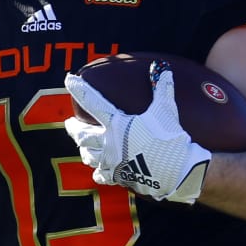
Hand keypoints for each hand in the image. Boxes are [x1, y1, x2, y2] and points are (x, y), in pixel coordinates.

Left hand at [63, 60, 210, 202]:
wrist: (177, 171)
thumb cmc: (170, 138)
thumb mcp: (166, 110)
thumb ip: (162, 89)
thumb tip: (163, 67)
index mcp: (117, 123)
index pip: (92, 101)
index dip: (79, 89)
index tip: (68, 79)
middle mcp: (109, 142)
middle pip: (82, 134)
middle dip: (73, 128)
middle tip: (69, 124)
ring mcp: (111, 161)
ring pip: (88, 155)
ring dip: (84, 149)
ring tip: (82, 146)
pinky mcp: (117, 177)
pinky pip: (101, 175)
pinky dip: (98, 172)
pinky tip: (99, 172)